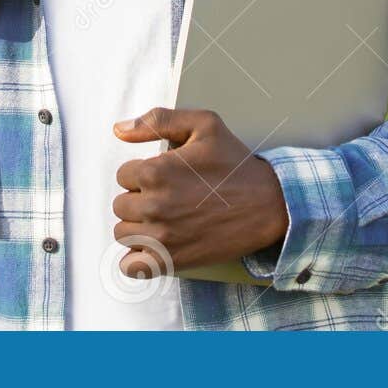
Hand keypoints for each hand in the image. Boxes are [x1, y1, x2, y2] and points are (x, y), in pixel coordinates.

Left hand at [112, 107, 289, 275]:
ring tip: (164, 219)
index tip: (165, 177)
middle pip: (121, 205)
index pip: (123, 175)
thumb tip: (119, 130)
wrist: (269, 204)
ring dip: (138, 227)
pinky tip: (152, 247)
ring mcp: (161, 237)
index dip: (141, 174)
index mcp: (155, 172)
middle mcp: (154, 205)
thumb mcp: (203, 124)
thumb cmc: (235, 163)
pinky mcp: (171, 261)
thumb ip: (158, 120)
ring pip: (123, 233)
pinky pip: (132, 267)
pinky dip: (136, 259)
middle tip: (168, 197)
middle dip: (139, 199)